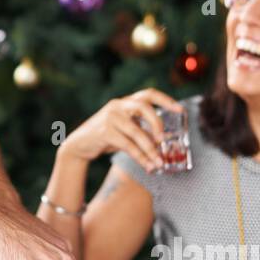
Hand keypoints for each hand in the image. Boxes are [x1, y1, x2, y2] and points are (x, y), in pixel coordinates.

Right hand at [60, 89, 182, 170]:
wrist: (79, 145)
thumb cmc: (106, 137)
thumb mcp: (124, 129)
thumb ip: (140, 129)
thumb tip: (162, 141)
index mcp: (125, 102)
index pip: (148, 94)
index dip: (166, 100)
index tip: (180, 110)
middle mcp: (118, 106)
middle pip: (144, 107)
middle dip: (157, 123)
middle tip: (164, 140)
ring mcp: (110, 117)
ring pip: (136, 132)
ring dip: (150, 149)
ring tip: (159, 162)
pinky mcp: (105, 131)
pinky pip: (128, 145)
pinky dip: (140, 157)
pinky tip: (147, 165)